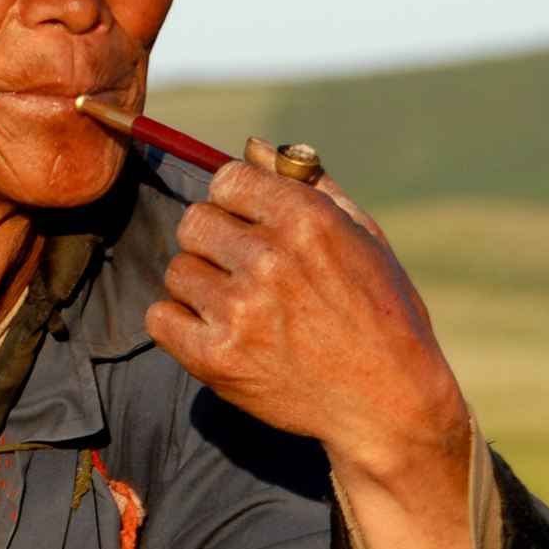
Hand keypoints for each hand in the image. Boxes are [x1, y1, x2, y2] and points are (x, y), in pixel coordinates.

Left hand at [146, 143, 477, 548]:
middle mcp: (268, 259)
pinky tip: (217, 332)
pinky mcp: (216, 358)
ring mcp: (239, 311)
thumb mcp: (363, 237)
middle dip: (215, 242)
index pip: (226, 180)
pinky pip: (161, 318)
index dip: (235, 202)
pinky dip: (181, 324)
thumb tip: (252, 146)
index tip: (249, 226)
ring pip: (177, 271)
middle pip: (194, 222)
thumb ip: (309, 186)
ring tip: (241, 308)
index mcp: (305, 220)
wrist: (387, 403)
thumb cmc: (382, 315)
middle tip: (244, 271)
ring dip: (201, 286)